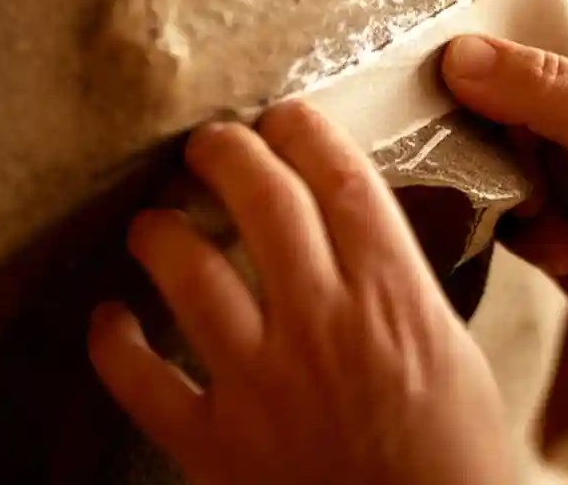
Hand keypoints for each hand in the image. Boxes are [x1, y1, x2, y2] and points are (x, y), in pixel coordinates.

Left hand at [87, 103, 510, 484]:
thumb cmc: (456, 461)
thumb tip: (362, 238)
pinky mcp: (217, 446)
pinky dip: (116, 344)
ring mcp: (263, 384)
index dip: (305, 131)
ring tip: (155, 225)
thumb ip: (403, 288)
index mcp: (394, 299)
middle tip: (211, 146)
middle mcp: (322, 325)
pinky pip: (142, 380)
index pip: (340, 180)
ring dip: (160, 232)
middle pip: (260, 200)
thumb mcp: (455, 354)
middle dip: (226, 152)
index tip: (285, 117)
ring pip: (188, 271)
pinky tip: (111, 320)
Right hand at [441, 0, 567, 384]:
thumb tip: (456, 55)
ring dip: (505, 179)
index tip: (443, 37)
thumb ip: (542, 87)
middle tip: (464, 135)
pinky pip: (498, 199)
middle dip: (483, 108)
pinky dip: (522, 227)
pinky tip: (566, 251)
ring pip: (491, 139)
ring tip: (541, 210)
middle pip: (503, 69)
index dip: (497, 9)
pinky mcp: (551, 211)